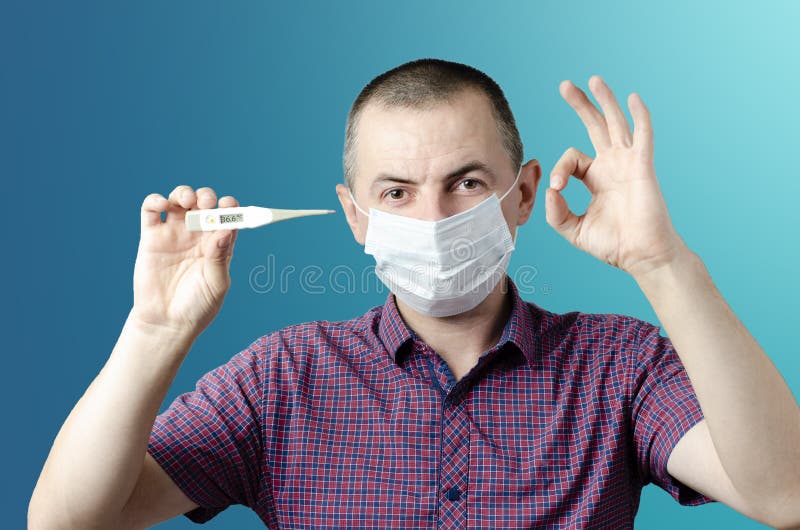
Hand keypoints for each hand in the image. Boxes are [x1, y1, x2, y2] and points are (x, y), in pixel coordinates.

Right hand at [130, 185, 238, 337]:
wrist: (166, 322)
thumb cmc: (198, 306)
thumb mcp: (216, 284)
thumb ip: (220, 258)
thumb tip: (227, 231)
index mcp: (218, 243)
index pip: (228, 217)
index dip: (230, 207)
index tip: (229, 205)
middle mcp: (198, 235)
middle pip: (204, 204)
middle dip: (207, 197)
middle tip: (207, 204)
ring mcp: (174, 234)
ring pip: (179, 200)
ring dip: (184, 192)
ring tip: (186, 200)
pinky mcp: (151, 237)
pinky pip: (151, 211)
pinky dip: (155, 200)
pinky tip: (162, 204)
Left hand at [546, 75, 687, 277]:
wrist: (641, 256)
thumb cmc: (613, 245)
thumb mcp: (573, 230)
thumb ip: (556, 213)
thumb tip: (550, 190)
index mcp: (596, 178)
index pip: (573, 158)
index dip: (561, 168)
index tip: (559, 188)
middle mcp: (612, 165)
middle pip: (595, 126)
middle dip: (581, 105)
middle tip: (565, 85)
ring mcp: (628, 163)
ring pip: (616, 124)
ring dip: (605, 100)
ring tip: (594, 79)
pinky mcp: (642, 167)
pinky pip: (642, 136)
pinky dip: (640, 116)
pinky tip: (633, 98)